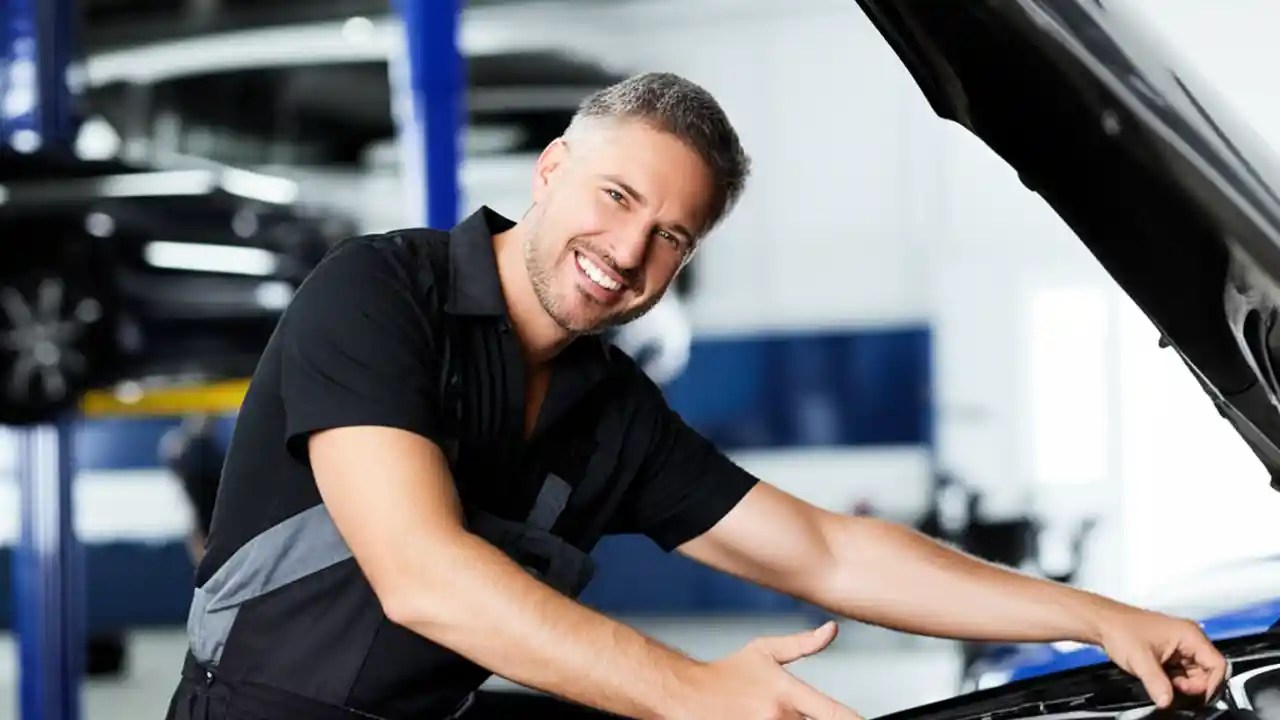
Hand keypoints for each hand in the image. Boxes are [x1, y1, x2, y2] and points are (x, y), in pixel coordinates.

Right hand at [670, 621, 861, 719]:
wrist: (690, 694)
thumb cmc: (728, 673)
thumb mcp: (765, 651)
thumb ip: (802, 643)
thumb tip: (831, 629)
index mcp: (786, 693)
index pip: (833, 713)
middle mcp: (779, 717)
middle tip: (816, 715)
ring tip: (784, 714)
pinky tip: (774, 719)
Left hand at [1096, 605, 1227, 707]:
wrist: (1102, 623)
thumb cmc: (1121, 631)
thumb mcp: (1140, 660)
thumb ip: (1158, 684)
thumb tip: (1167, 702)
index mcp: (1189, 635)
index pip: (1217, 664)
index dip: (1211, 684)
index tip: (1195, 697)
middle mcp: (1189, 638)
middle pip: (1207, 671)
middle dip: (1193, 685)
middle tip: (1173, 688)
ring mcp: (1180, 645)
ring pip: (1194, 673)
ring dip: (1182, 683)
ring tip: (1162, 681)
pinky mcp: (1170, 652)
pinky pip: (1182, 671)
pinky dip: (1174, 679)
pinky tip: (1160, 679)